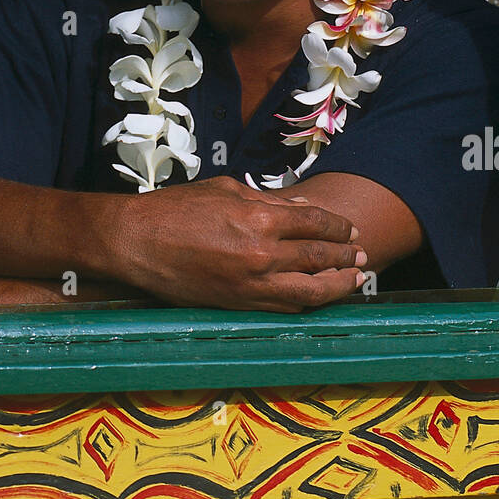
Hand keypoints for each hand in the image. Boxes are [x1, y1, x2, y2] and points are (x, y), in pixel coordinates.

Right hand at [111, 175, 366, 311]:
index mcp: (258, 218)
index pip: (314, 223)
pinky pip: (284, 307)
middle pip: (318, 258)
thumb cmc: (177, 209)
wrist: (137, 242)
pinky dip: (307, 302)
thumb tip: (301, 207)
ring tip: (353, 279)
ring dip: (337, 285)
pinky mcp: (238, 304)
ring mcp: (250, 285)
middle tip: (361, 254)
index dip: (337, 227)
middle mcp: (260, 255)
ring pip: (310, 292)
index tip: (349, 228)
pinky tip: (318, 295)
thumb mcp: (226, 190)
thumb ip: (268, 200)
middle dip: (345, 256)